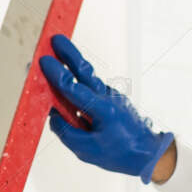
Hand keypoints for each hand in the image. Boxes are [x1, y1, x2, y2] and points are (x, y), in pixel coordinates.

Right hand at [40, 34, 174, 182]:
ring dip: (72, 64)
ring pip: (88, 77)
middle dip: (68, 52)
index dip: (56, 73)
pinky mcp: (111, 99)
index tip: (42, 60)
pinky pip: (90, 91)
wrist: (149, 153)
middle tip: (54, 38)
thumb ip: (65, 132)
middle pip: (84, 70)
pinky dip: (78, 86)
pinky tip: (69, 87)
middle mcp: (107, 97)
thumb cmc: (121, 154)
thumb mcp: (87, 151)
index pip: (73, 87)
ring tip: (58, 52)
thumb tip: (53, 115)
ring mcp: (111, 96)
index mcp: (101, 109)